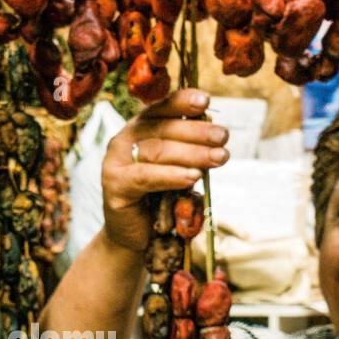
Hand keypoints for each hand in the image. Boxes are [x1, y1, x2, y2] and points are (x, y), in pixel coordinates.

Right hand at [100, 87, 230, 252]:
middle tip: (223, 137)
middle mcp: (124, 140)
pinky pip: (146, 177)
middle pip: (162, 128)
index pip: (161, 108)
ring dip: (192, 153)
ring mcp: (115, 162)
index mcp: (140, 129)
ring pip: (157, 151)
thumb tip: (214, 134)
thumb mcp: (178, 169)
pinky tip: (192, 177)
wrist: (137, 236)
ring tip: (218, 158)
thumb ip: (189, 151)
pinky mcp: (115, 187)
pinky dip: (171, 176)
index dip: (183, 102)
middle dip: (197, 132)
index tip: (207, 102)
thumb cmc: (160, 200)